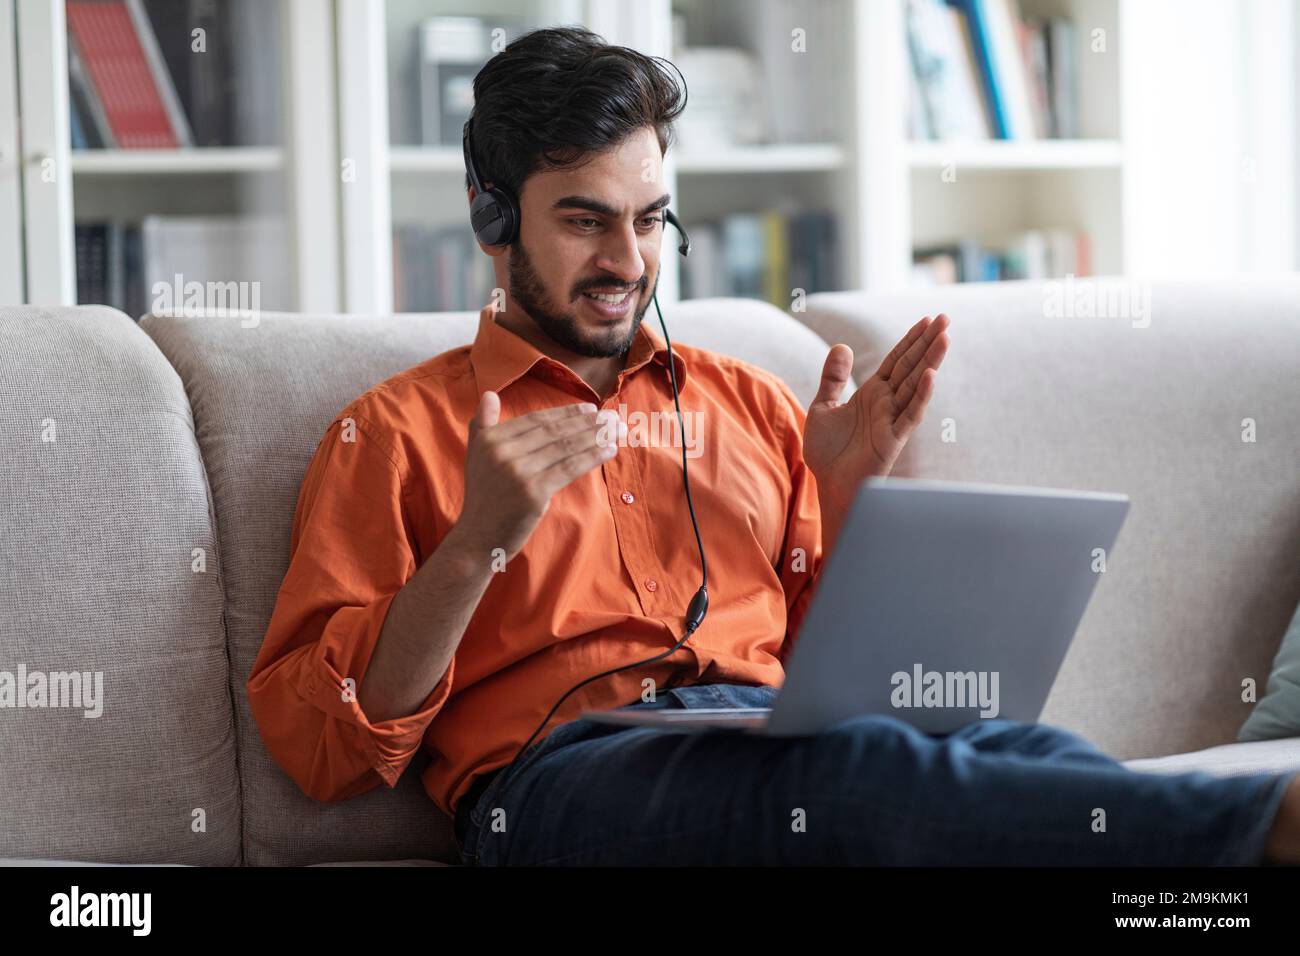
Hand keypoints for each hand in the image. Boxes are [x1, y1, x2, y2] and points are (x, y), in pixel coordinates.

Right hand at [456, 392, 625, 561]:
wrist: (478, 538)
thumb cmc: (483, 498)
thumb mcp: (475, 455)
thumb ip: (482, 424)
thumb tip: (489, 394)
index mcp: (491, 439)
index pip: (536, 420)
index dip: (566, 413)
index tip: (589, 409)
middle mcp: (503, 451)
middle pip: (554, 431)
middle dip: (587, 423)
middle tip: (612, 417)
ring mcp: (519, 471)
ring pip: (565, 447)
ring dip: (596, 436)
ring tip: (617, 430)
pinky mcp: (534, 492)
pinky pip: (569, 468)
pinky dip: (592, 457)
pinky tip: (609, 450)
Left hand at [804, 314, 950, 509]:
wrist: (829, 485)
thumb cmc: (828, 452)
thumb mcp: (823, 406)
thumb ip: (833, 378)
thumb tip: (842, 345)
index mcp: (872, 394)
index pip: (897, 361)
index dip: (911, 340)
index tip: (928, 319)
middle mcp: (886, 403)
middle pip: (911, 367)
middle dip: (927, 343)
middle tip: (946, 318)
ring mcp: (892, 420)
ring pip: (916, 386)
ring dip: (930, 362)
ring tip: (945, 338)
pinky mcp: (893, 439)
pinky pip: (910, 415)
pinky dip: (921, 396)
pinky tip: (931, 376)